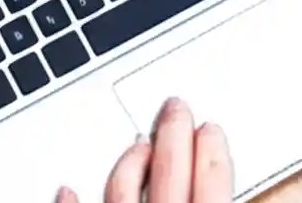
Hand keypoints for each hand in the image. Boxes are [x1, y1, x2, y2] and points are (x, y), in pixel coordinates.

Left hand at [57, 98, 233, 202]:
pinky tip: (66, 191)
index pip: (213, 186)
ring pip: (120, 190)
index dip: (214, 154)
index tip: (211, 131)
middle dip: (173, 135)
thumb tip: (234, 196)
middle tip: (174, 108)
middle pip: (168, 174)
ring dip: (130, 162)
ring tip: (136, 144)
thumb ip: (219, 200)